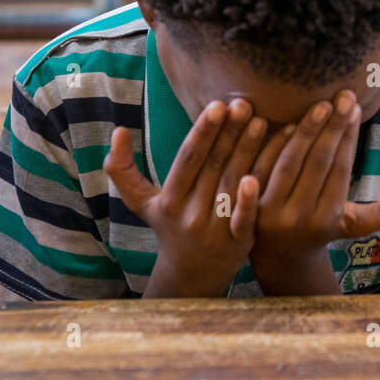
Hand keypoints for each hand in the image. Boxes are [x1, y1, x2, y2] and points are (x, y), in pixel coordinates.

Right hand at [104, 99, 261, 296]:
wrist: (191, 276)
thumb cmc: (169, 227)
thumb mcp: (142, 202)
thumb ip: (123, 169)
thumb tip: (117, 130)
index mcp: (169, 200)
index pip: (188, 159)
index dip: (202, 132)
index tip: (218, 104)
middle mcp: (190, 215)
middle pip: (214, 166)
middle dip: (230, 133)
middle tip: (245, 103)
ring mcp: (214, 230)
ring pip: (233, 184)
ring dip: (250, 151)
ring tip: (263, 122)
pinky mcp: (237, 243)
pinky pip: (244, 219)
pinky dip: (250, 200)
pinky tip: (259, 176)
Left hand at [248, 89, 379, 274]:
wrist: (278, 256)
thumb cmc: (322, 230)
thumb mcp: (352, 226)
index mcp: (327, 218)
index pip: (339, 170)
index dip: (348, 138)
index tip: (356, 108)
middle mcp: (299, 216)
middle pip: (317, 163)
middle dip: (332, 127)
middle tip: (343, 96)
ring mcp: (270, 210)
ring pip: (289, 161)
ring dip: (306, 130)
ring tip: (320, 104)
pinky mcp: (249, 201)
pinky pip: (263, 164)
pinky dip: (275, 142)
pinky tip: (290, 121)